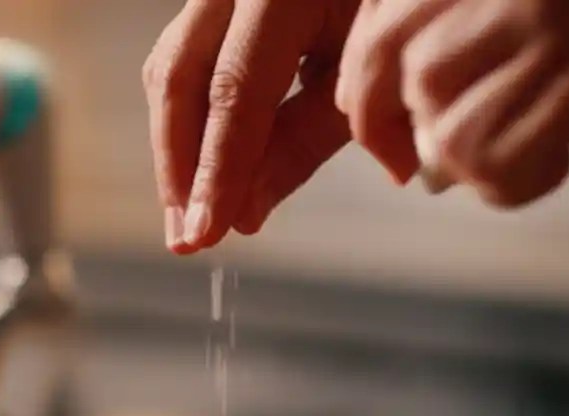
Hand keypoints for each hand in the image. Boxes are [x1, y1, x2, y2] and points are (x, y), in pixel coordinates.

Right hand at [143, 0, 359, 253]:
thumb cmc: (396, 6)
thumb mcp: (368, 71)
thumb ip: (310, 138)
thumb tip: (248, 213)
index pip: (235, 92)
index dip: (218, 169)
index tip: (208, 231)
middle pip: (180, 79)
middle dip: (181, 168)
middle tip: (187, 238)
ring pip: (171, 71)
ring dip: (176, 152)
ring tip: (189, 220)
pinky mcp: (215, 6)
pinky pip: (186, 62)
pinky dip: (191, 123)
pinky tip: (199, 174)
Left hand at [336, 0, 568, 207]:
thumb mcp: (536, 5)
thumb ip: (468, 43)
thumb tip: (412, 127)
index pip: (381, 23)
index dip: (363, 83)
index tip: (364, 121)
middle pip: (399, 75)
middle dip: (397, 133)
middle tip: (420, 167)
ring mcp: (536, 22)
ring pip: (442, 127)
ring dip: (472, 161)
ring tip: (527, 152)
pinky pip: (493, 160)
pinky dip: (512, 183)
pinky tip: (557, 163)